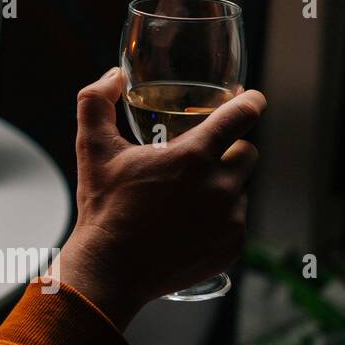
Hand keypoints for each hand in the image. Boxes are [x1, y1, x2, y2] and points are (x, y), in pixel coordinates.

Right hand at [52, 67, 265, 329]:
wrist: (111, 268)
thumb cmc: (103, 205)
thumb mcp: (92, 148)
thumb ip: (95, 101)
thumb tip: (112, 76)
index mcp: (193, 156)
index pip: (240, 117)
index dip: (250, 102)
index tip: (252, 100)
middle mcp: (219, 186)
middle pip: (247, 153)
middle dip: (229, 151)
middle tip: (200, 160)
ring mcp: (230, 219)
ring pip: (240, 190)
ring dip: (220, 188)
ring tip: (185, 200)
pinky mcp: (232, 247)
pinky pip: (235, 223)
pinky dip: (218, 220)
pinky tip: (188, 226)